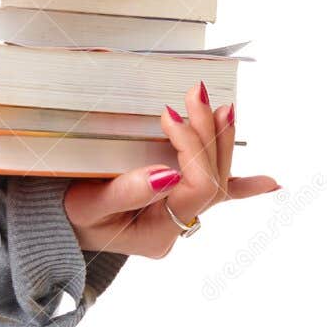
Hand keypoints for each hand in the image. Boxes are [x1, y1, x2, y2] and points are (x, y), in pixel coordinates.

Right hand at [64, 79, 278, 257]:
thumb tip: (170, 173)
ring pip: (218, 180)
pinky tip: (271, 183)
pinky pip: (215, 194)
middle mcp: (177, 227)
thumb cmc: (65, 216)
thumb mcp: (87, 205)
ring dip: (221, 143)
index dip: (191, 148)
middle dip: (208, 134)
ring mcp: (179, 216)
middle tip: (195, 95)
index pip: (197, 187)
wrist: (55, 229)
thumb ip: (127, 191)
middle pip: (213, 180)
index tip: (167, 115)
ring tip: (224, 108)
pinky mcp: (175, 203)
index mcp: (159, 231)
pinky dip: (243, 186)